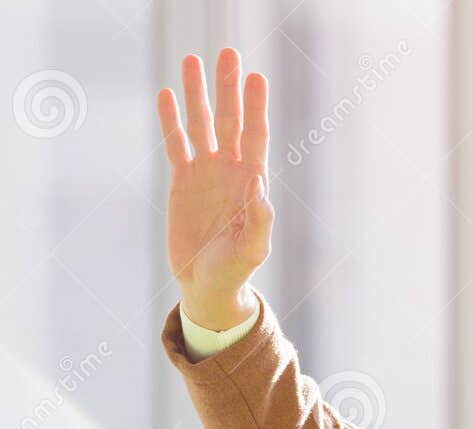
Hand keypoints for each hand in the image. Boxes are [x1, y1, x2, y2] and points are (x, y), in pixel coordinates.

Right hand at [156, 48, 272, 329]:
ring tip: (191, 59)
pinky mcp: (182, 181)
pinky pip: (176, 143)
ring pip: (201, 124)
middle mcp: (230, 171)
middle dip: (228, 88)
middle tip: (228, 53)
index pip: (255, 136)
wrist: (208, 284)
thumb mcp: (253, 248)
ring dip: (197, 94)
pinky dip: (170, 120)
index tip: (257, 77)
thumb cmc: (236, 269)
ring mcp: (206, 173)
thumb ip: (259, 218)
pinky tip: (166, 95)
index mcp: (251, 183)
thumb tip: (257, 182)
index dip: (256, 107)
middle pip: (230, 120)